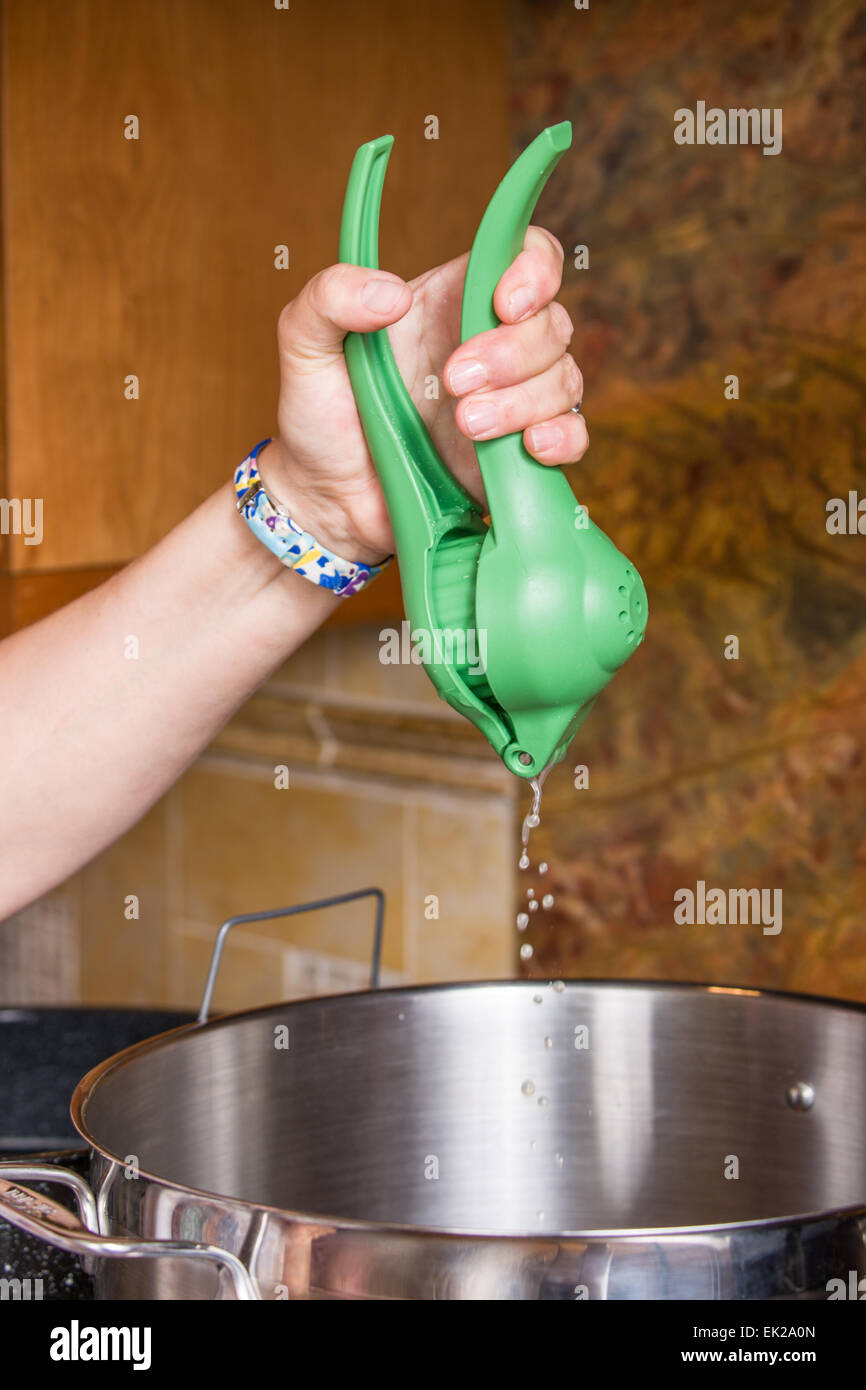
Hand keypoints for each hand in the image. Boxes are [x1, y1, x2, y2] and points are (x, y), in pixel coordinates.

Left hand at [263, 227, 586, 564]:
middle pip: (552, 322)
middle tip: (451, 384)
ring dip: (523, 401)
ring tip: (464, 425)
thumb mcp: (302, 344)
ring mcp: (511, 401)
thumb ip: (329, 297)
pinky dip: (562, 438)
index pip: (524, 255)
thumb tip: (391, 295)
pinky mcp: (519, 456)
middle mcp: (491, 344)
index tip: (504, 304)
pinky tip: (527, 448)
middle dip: (511, 353)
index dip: (533, 269)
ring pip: (564, 379)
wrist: (329, 501)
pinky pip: (573, 436)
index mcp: (450, 302)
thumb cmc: (319, 418)